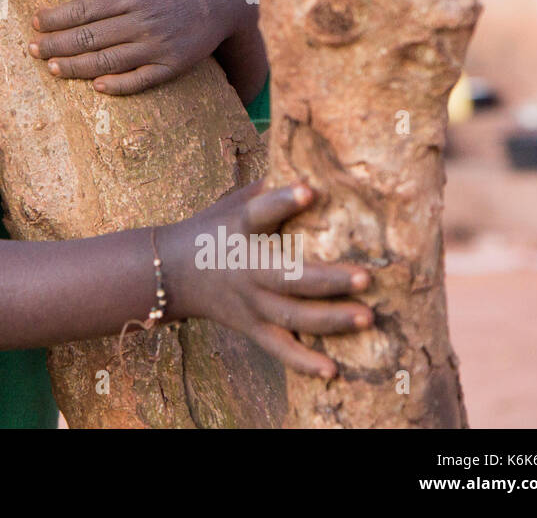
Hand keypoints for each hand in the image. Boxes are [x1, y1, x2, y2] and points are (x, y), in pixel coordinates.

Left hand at [29, 0, 251, 95]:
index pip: (84, 8)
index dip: (56, 17)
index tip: (35, 21)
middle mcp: (144, 20)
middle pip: (89, 37)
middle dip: (56, 45)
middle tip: (31, 49)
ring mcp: (159, 45)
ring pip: (109, 61)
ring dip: (77, 68)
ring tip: (52, 68)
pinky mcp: (173, 65)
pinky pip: (141, 81)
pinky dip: (118, 85)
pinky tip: (97, 86)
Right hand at [160, 179, 373, 378]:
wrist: (169, 272)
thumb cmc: (213, 228)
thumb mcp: (233, 202)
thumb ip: (270, 188)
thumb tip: (317, 164)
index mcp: (239, 228)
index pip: (259, 213)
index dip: (282, 201)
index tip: (309, 191)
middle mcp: (244, 267)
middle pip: (286, 277)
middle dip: (327, 279)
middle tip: (366, 277)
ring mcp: (248, 302)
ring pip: (290, 315)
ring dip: (330, 319)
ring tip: (367, 317)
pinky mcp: (250, 326)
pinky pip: (279, 348)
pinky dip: (303, 362)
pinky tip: (333, 371)